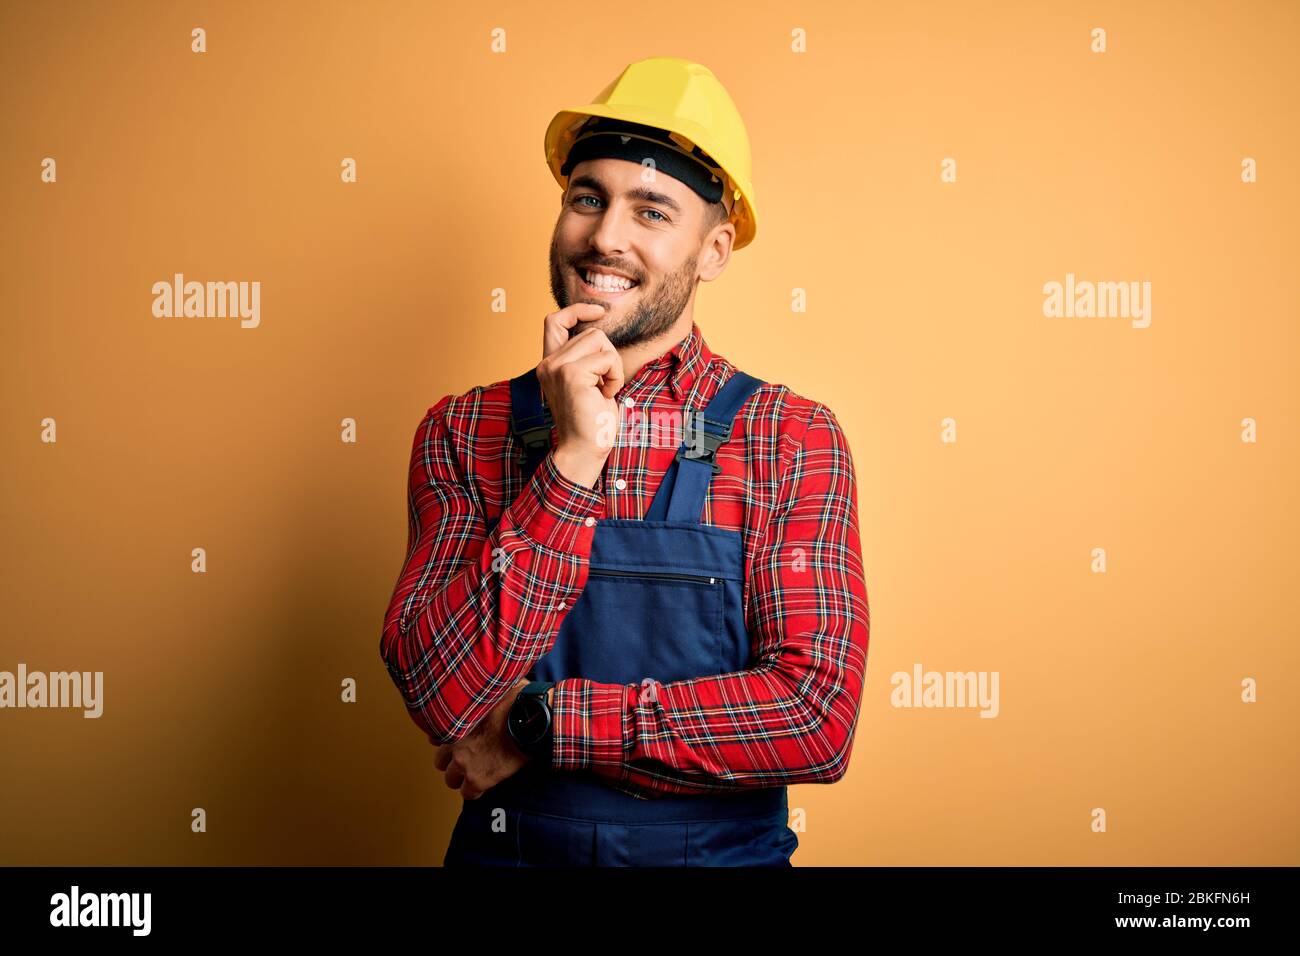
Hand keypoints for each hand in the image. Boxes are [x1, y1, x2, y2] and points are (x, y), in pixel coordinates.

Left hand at [434, 677, 532, 799]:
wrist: (533, 721)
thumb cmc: (520, 700)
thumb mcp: (500, 684)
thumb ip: (489, 687)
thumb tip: (495, 673)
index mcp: (457, 719)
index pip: (435, 735)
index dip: (447, 739)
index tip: (458, 739)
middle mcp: (455, 742)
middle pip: (440, 760)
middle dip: (452, 760)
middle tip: (467, 758)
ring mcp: (464, 762)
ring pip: (451, 779)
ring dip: (461, 777)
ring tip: (476, 773)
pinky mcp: (478, 779)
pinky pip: (468, 794)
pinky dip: (475, 791)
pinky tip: (484, 785)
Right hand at [537, 305, 623, 487]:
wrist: (585, 449)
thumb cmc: (592, 421)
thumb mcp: (587, 382)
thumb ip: (585, 358)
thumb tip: (600, 329)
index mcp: (549, 364)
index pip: (554, 320)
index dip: (577, 310)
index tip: (599, 311)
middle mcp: (548, 363)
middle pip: (591, 332)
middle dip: (609, 355)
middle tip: (604, 384)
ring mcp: (557, 367)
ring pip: (600, 340)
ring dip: (613, 365)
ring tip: (604, 390)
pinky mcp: (571, 374)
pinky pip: (607, 358)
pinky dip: (615, 376)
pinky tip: (606, 395)